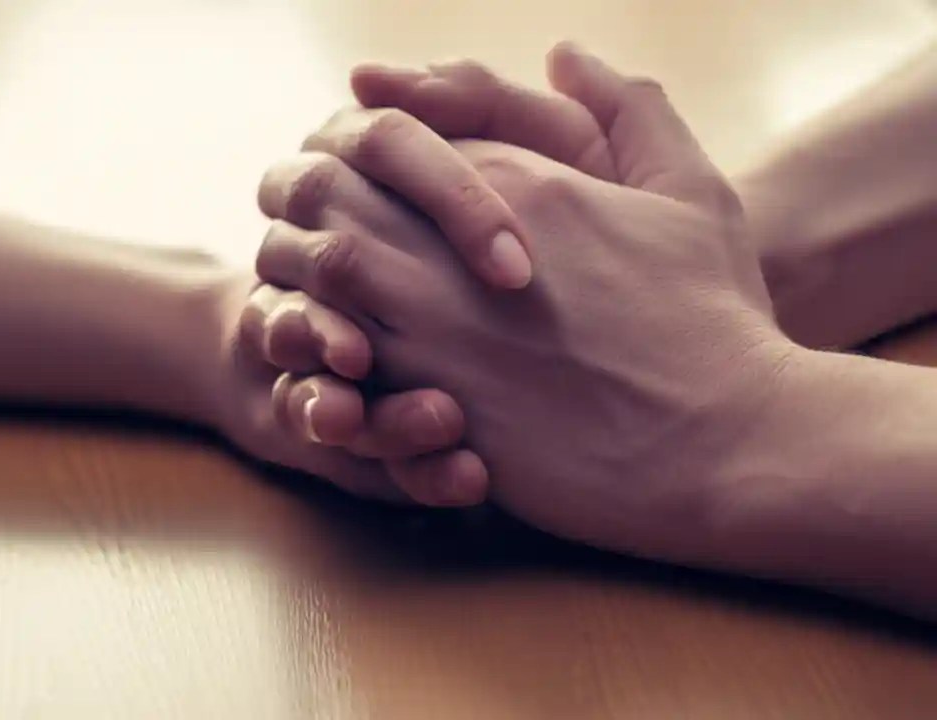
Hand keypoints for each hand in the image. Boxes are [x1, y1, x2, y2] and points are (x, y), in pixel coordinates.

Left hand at [255, 47, 797, 559]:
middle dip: (308, 202)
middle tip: (309, 231)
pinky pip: (328, 361)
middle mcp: (456, 245)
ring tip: (312, 297)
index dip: (363, 154)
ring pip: (315, 268)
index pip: (393, 135)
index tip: (359, 182)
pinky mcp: (426, 405)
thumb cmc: (714, 321)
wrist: (728, 445)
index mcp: (513, 184)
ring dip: (300, 275)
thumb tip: (569, 54)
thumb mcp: (692, 193)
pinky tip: (328, 366)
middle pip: (332, 187)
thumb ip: (631, 112)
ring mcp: (434, 325)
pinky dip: (314, 354)